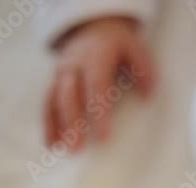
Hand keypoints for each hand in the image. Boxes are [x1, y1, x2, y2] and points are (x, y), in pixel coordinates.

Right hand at [43, 16, 155, 150]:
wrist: (93, 27)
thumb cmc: (119, 44)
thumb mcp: (135, 48)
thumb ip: (144, 69)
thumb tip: (148, 95)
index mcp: (94, 58)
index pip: (96, 88)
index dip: (99, 113)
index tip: (104, 136)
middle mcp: (73, 66)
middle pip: (69, 97)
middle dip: (72, 123)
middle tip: (77, 148)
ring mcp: (61, 74)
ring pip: (53, 101)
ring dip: (56, 126)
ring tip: (60, 150)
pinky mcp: (54, 81)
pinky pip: (47, 103)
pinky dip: (48, 124)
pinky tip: (52, 145)